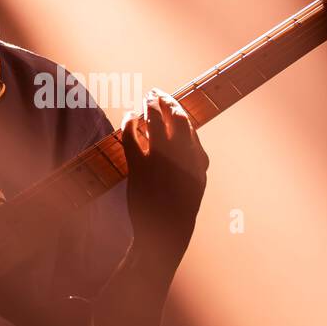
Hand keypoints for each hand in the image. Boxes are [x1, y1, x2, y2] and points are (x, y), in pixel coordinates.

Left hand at [121, 89, 209, 261]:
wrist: (166, 232)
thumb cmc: (180, 207)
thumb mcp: (195, 182)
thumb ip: (192, 159)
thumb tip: (186, 137)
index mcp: (198, 160)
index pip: (189, 126)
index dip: (178, 111)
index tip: (171, 103)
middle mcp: (182, 157)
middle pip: (175, 116)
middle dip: (166, 100)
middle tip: (156, 93)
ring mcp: (161, 160)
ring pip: (154, 120)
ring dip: (149, 105)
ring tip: (144, 99)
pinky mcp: (140, 167)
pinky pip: (132, 135)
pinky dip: (129, 122)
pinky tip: (129, 117)